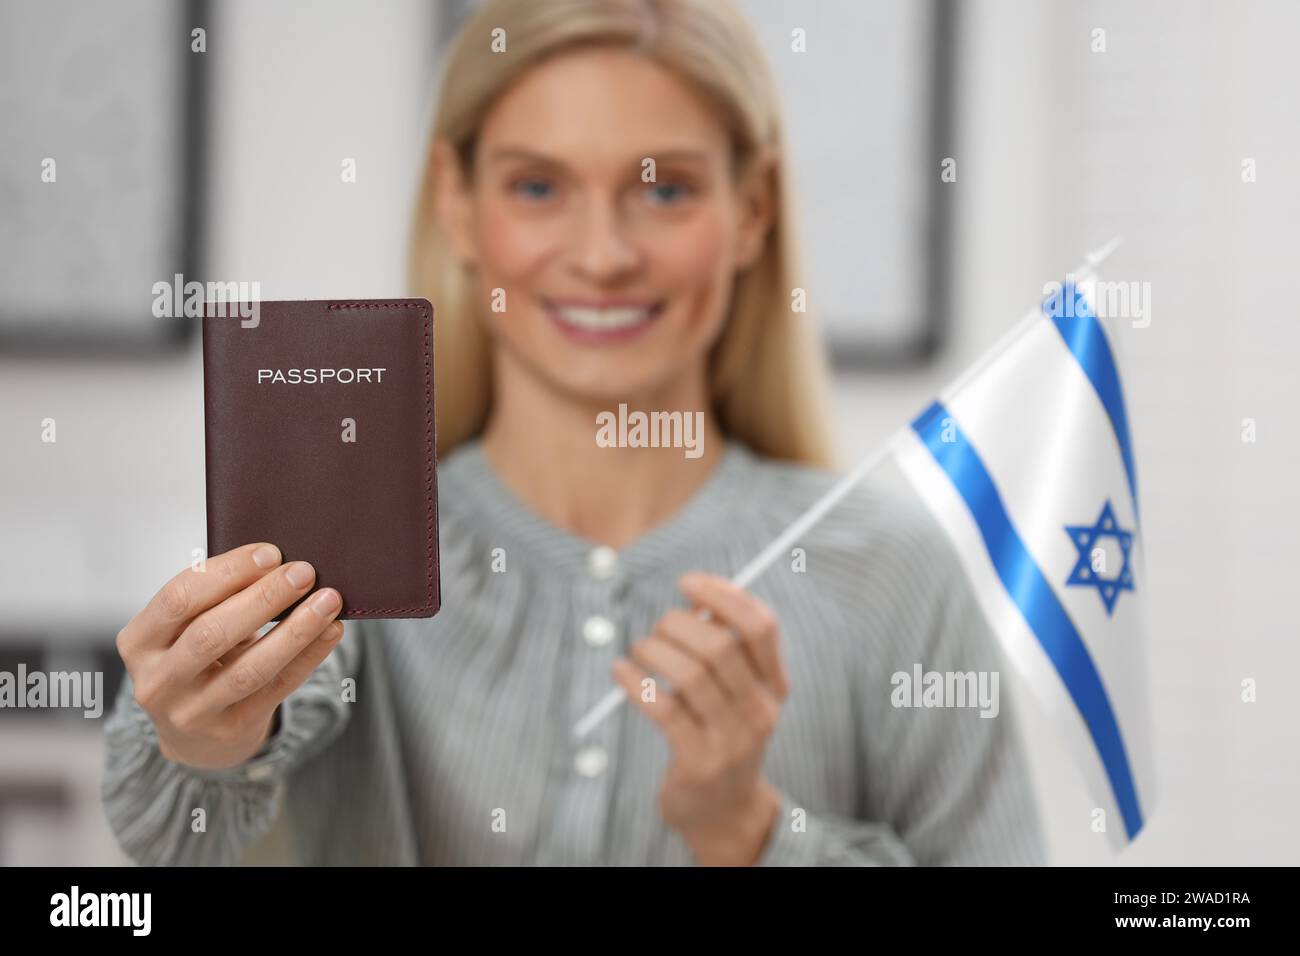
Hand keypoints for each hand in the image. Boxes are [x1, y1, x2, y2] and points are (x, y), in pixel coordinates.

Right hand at [115, 543, 345, 769]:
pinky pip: (277, 687)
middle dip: (264, 598)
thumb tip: (279, 562)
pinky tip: (330, 631)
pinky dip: (308, 656)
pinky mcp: (229, 729)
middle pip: (212, 634)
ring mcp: (191, 712)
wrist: (195, 732)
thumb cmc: (197, 657)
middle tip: (304, 572)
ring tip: (328, 600)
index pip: (179, 598)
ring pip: (249, 668)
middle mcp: (157, 681)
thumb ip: (217, 596)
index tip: (270, 553)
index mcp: (138, 641)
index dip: (227, 572)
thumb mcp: (187, 627)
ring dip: (295, 630)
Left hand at [612, 572, 789, 864]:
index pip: (761, 626)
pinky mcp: (698, 762)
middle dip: (680, 624)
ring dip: (654, 650)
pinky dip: (635, 681)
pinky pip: (663, 708)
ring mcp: (731, 739)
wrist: (724, 811)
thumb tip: (693, 597)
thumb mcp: (736, 694)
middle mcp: (759, 710)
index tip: (688, 583)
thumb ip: (724, 649)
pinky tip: (621, 672)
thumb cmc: (720, 734)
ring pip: (691, 675)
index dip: (724, 595)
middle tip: (658, 627)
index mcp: (774, 685)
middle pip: (721, 646)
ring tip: (639, 650)